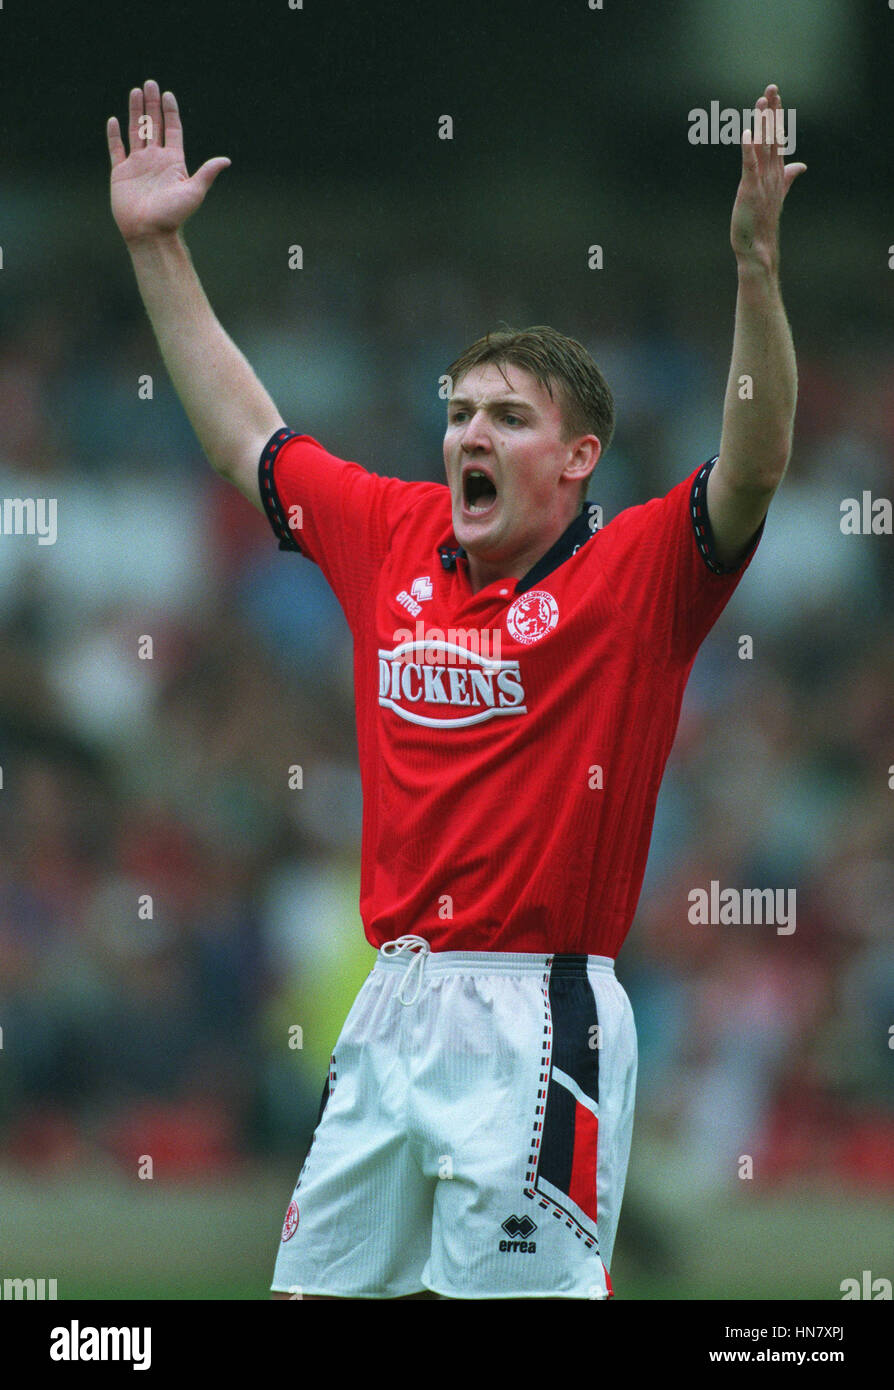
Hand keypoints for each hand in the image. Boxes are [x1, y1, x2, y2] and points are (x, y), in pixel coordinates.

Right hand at [107, 80, 230, 243]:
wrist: (149, 233)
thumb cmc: (173, 216)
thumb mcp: (194, 192)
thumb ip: (207, 173)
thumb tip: (226, 161)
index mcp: (173, 161)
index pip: (173, 130)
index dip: (170, 112)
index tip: (168, 94)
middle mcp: (155, 160)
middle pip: (154, 125)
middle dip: (152, 104)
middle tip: (150, 83)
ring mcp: (137, 165)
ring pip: (136, 132)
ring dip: (136, 112)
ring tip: (135, 91)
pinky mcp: (121, 172)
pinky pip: (117, 149)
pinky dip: (114, 135)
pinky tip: (115, 119)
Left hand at [730, 84, 805, 272]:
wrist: (758, 248)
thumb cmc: (763, 222)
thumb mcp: (777, 194)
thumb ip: (788, 177)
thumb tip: (802, 166)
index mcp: (776, 172)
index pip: (777, 137)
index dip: (776, 116)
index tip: (775, 96)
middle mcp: (772, 173)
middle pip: (772, 136)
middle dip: (772, 112)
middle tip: (771, 88)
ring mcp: (762, 181)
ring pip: (763, 146)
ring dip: (763, 123)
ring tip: (762, 102)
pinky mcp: (750, 190)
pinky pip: (750, 166)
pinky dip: (749, 149)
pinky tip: (747, 133)